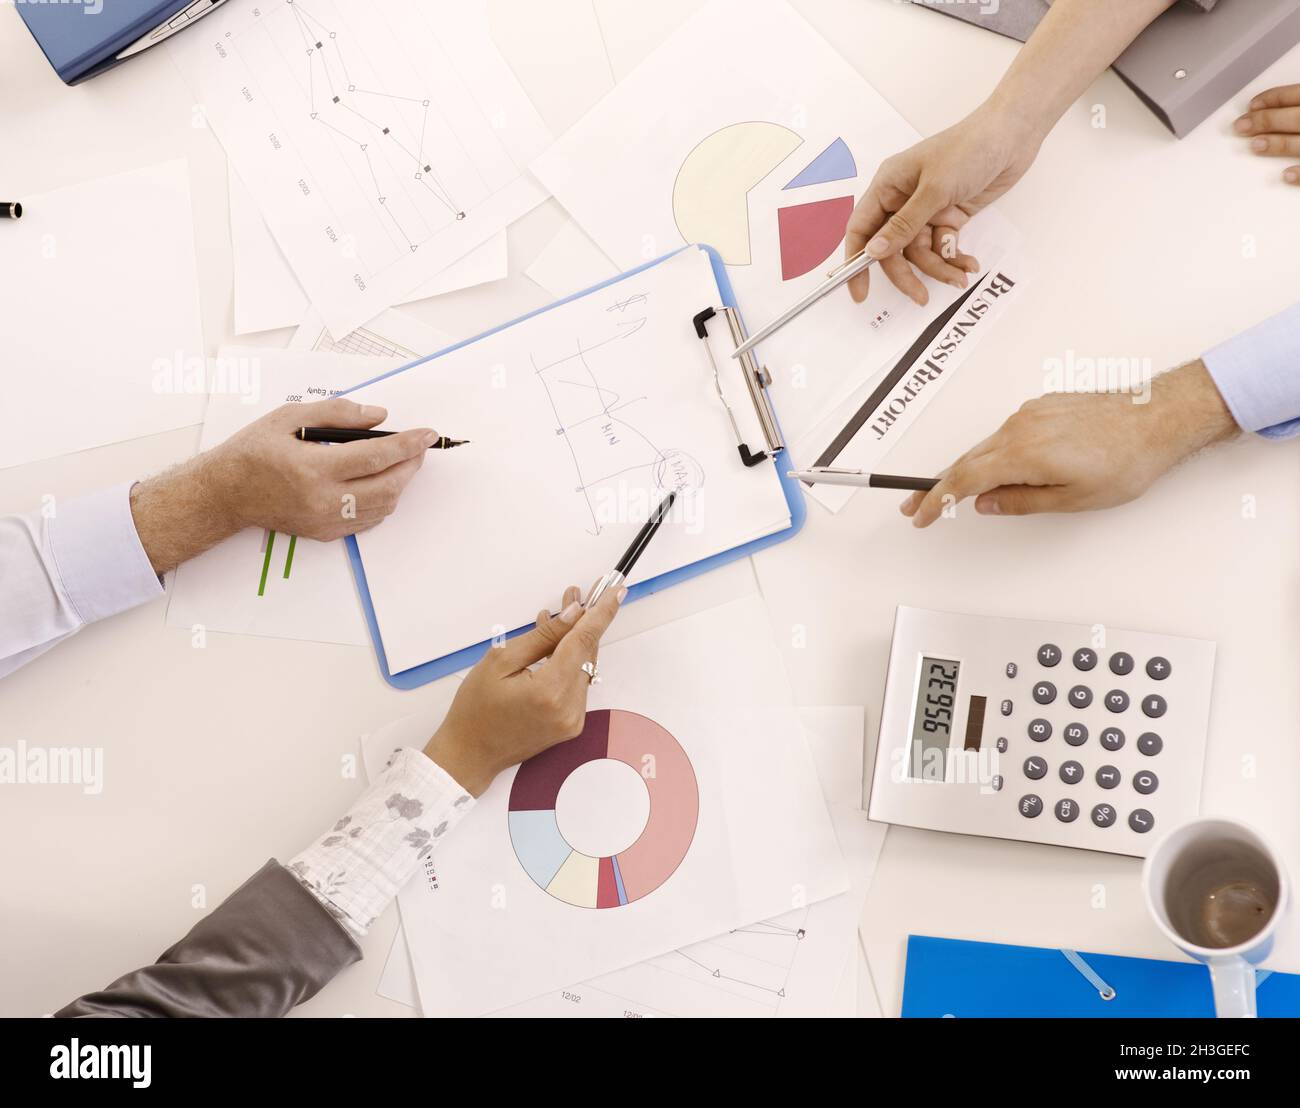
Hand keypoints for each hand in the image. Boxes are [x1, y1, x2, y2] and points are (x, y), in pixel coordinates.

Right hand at [130, 398, 435, 571]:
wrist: (226, 494)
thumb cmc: (254, 451)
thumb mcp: (289, 418)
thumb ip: (337, 413)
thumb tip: (379, 416)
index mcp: (313, 468)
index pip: (376, 456)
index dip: (408, 444)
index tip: (428, 434)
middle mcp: (322, 500)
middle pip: (388, 486)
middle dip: (410, 464)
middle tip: (418, 447)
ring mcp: (325, 521)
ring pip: (383, 506)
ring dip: (400, 483)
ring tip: (402, 462)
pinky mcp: (325, 533)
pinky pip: (368, 520)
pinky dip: (383, 501)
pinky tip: (380, 483)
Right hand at [424, 583, 625, 795]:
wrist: (470, 754)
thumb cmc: (476, 709)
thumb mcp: (500, 661)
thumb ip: (542, 637)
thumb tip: (574, 614)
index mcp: (549, 691)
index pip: (584, 641)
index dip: (602, 612)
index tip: (616, 590)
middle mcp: (569, 708)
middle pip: (587, 652)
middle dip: (582, 622)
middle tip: (573, 595)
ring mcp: (573, 719)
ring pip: (583, 667)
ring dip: (573, 643)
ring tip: (553, 621)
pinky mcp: (572, 725)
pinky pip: (577, 684)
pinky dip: (568, 664)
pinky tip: (551, 650)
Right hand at [845, 103, 1041, 305]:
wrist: (1013, 136)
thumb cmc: (969, 149)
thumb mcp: (934, 189)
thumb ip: (904, 225)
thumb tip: (873, 252)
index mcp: (887, 186)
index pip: (861, 229)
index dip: (856, 261)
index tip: (859, 292)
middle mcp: (902, 200)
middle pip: (892, 249)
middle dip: (906, 273)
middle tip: (920, 296)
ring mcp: (926, 211)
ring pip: (920, 252)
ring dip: (939, 268)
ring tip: (959, 277)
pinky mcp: (948, 217)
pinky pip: (943, 247)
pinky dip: (954, 258)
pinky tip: (968, 264)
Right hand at [899, 361, 1238, 526]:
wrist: (1158, 417)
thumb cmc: (1127, 460)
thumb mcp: (1073, 498)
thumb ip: (1022, 501)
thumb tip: (985, 503)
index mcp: (1023, 454)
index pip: (963, 480)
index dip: (935, 500)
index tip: (919, 515)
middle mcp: (1019, 428)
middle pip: (965, 461)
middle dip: (936, 485)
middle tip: (914, 505)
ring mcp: (1030, 413)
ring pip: (985, 446)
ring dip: (967, 470)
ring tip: (954, 493)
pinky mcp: (1042, 406)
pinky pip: (1006, 433)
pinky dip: (994, 453)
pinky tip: (999, 468)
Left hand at [1234, 84, 1299, 185]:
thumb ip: (1299, 104)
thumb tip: (1280, 107)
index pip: (1299, 94)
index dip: (1275, 98)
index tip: (1252, 105)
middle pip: (1297, 117)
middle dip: (1267, 120)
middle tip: (1241, 126)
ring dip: (1279, 144)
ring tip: (1255, 145)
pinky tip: (1285, 175)